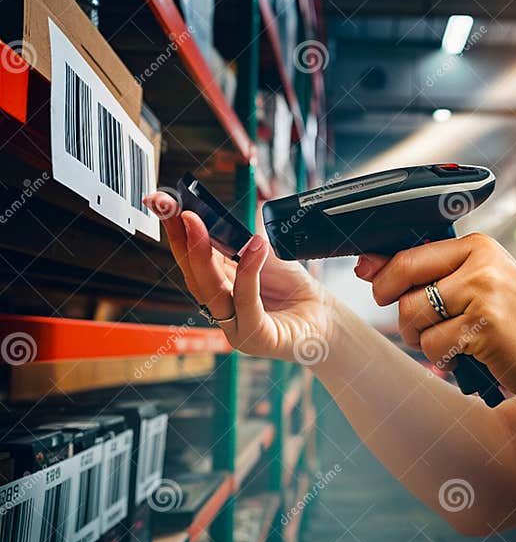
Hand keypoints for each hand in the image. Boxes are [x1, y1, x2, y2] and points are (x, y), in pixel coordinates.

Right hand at [144, 192, 333, 362]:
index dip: (175, 232)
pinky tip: (254, 248)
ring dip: (204, 255)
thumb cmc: (295, 291)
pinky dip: (249, 274)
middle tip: (177, 209)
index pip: (191, 260)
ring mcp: (235, 328)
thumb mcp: (266, 257)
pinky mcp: (256, 338)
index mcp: (219, 289)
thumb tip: (219, 212)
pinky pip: (246, 304)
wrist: (327, 320)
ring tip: (199, 223)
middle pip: (194, 275)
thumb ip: (242, 241)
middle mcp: (221, 310)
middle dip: (181, 239)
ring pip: (212, 291)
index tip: (162, 202)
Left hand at [355, 233, 515, 399]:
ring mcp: (482, 293)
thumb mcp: (481, 284)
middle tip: (418, 326)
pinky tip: (469, 354)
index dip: (382, 275)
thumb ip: (432, 275)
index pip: (408, 255)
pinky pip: (433, 346)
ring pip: (413, 318)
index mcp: (476, 247)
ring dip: (423, 339)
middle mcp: (478, 263)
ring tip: (453, 341)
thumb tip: (367, 269)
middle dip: (400, 312)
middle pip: (402, 286)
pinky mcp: (484, 326)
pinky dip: (444, 358)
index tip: (376, 287)